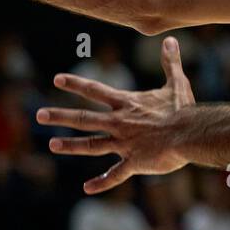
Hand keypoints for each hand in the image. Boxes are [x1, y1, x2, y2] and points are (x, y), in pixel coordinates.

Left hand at [38, 37, 195, 193]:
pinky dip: (102, 182)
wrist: (190, 134)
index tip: (57, 80)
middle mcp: (120, 122)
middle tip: (39, 115)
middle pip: (84, 118)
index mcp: (128, 104)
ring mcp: (125, 143)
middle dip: (60, 116)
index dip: (76, 84)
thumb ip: (170, 62)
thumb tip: (171, 40)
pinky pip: (115, 174)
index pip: (95, 90)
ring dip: (71, 146)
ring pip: (92, 144)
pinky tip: (87, 188)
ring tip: (52, 145)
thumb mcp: (176, 83)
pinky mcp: (134, 162)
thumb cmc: (184, 109)